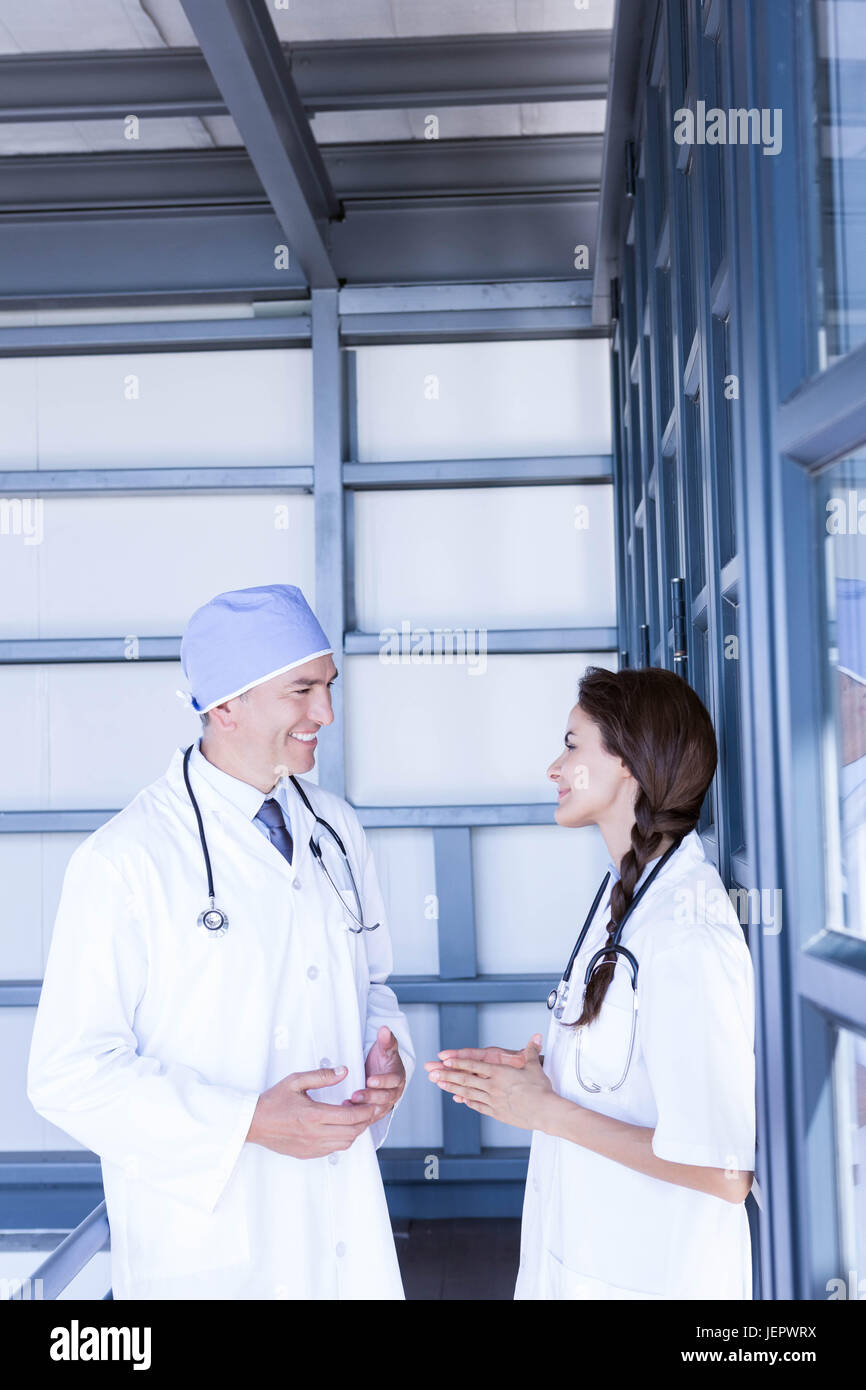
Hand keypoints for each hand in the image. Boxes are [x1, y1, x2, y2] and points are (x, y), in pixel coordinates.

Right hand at [247, 1066, 378, 1158]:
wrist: (253, 1123)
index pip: (351, 1116)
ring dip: (355, 1131)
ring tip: (354, 1116)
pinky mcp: (308, 1154)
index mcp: (313, 1115)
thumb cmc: (273, 1101)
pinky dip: (343, 1138)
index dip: (367, 1110)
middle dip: (365, 1121)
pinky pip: (334, 1149)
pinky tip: (340, 1126)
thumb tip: (344, 1071)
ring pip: (345, 1143)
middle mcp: (315, 1135)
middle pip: (353, 1132)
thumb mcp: (296, 1081)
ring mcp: (312, 1147)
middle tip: (368, 1108)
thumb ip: (321, 1076)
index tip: (373, 1102)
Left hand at [345, 1026, 405, 1121]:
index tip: (370, 1080)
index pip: (392, 1081)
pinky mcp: (373, 1112)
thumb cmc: (382, 1060)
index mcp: (397, 1078)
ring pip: (375, 1109)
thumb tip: (385, 1029)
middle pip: (384, 1098)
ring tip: (348, 1104)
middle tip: (355, 1095)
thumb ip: (386, 1040)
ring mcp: (384, 1104)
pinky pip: (366, 1116)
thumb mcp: (385, 1048)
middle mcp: (393, 1093)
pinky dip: (356, 1115)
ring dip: (362, 1108)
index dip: (382, 1081)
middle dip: (369, 1097)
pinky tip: (345, 1109)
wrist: (378, 1071)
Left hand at [426, 1035, 553, 1131]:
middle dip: (447, 1075)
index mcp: (499, 1073)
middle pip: (466, 1079)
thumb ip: (531, 1050)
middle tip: (433, 1073)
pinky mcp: (496, 1113)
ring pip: (468, 1093)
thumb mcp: (533, 1066)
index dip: (458, 1062)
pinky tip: (460, 1100)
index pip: (474, 1065)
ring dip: (452, 1089)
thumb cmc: (540, 1090)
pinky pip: (478, 1106)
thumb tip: (536, 1038)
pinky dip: (468, 1102)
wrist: (545, 1112)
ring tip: (440, 1085)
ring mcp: (493, 1101)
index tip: (445, 1060)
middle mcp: (493, 1086)